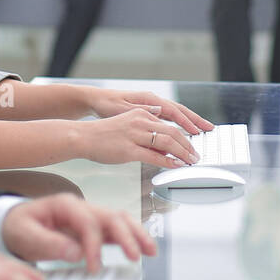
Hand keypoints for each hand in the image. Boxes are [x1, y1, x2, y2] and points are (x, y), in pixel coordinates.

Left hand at [2, 193, 158, 271]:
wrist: (14, 223)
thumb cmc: (19, 226)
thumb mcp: (24, 234)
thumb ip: (47, 243)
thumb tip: (75, 253)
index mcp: (65, 205)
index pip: (88, 222)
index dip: (94, 245)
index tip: (93, 267)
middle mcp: (82, 207)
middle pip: (111, 216)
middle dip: (126, 236)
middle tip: (134, 257)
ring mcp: (90, 216)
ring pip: (120, 219)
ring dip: (136, 234)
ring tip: (150, 252)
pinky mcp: (94, 227)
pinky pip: (117, 229)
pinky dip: (132, 237)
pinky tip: (143, 248)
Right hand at [81, 107, 199, 167]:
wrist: (83, 136)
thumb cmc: (104, 134)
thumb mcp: (129, 125)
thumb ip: (147, 130)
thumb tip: (164, 142)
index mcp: (142, 113)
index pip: (170, 124)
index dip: (185, 135)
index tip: (192, 145)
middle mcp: (140, 121)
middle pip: (173, 132)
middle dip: (188, 146)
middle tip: (195, 155)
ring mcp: (135, 135)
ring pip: (167, 142)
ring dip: (182, 153)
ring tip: (190, 161)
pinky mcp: (129, 149)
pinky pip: (154, 155)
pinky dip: (168, 161)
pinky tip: (175, 165)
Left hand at [88, 88, 212, 135]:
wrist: (97, 101)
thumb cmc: (107, 106)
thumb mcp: (122, 110)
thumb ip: (141, 111)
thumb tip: (160, 110)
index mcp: (149, 100)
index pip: (173, 111)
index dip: (186, 121)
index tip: (197, 130)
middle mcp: (153, 101)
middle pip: (179, 111)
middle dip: (195, 120)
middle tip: (209, 128)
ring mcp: (153, 106)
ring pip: (176, 114)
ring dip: (190, 122)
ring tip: (202, 130)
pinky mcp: (150, 111)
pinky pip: (169, 118)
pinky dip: (179, 123)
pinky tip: (185, 131)